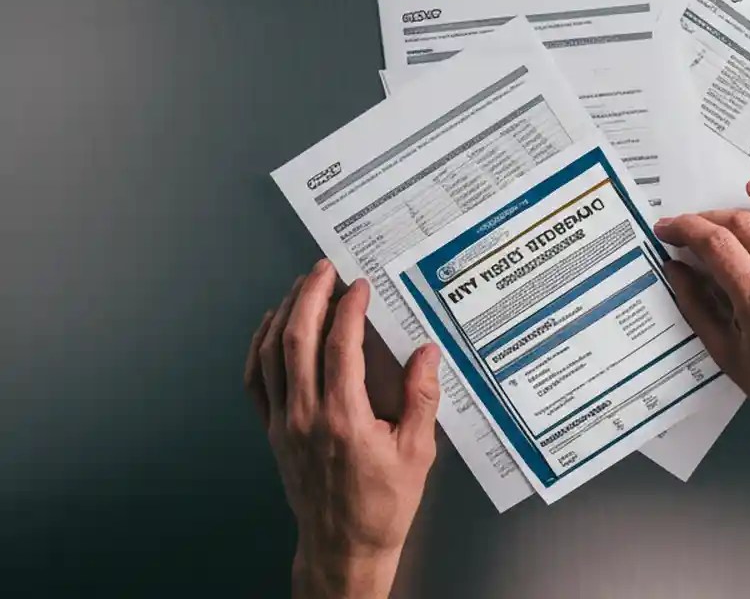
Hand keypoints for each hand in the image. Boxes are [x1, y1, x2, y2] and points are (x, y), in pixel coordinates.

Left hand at [244, 259, 440, 598]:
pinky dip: (259, 347)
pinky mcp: (273, 432)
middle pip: (296, 339)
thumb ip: (421, 398)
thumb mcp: (417, 453)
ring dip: (285, 314)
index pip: (339, 347)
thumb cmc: (383, 505)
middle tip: (324, 269)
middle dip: (309, 295)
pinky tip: (271, 328)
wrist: (344, 546)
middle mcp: (306, 417)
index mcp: (344, 419)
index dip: (348, 309)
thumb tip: (427, 354)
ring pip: (270, 354)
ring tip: (302, 287)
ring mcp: (284, 423)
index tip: (360, 286)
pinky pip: (255, 380)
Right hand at [654, 180, 749, 458]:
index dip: (685, 229)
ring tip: (713, 225)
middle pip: (739, 227)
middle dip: (704, 221)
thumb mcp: (728, 356)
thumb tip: (675, 269)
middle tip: (684, 230)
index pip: (716, 245)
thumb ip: (698, 307)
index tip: (667, 230)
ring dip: (735, 216)